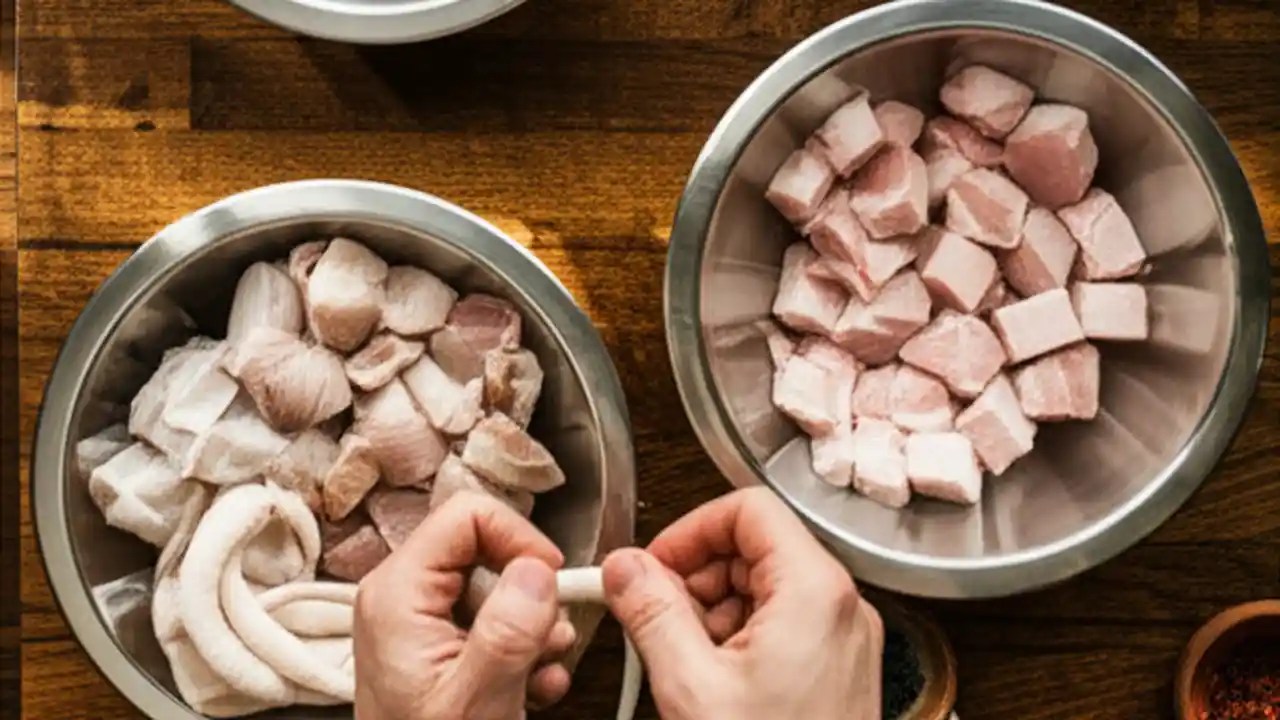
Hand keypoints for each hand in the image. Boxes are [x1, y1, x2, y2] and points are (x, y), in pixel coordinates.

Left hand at [354, 493, 576, 719]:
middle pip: (486, 547)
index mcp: (398, 594)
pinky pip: (493, 620)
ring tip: (542, 670)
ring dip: (534, 627)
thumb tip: (537, 570)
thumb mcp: (476, 703)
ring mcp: (420, 620)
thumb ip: (507, 633)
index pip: (467, 514)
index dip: (519, 538)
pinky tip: (532, 686)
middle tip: (551, 634)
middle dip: (531, 590)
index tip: (553, 579)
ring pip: (497, 585)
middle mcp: (403, 596)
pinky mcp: (438, 644)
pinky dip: (523, 649)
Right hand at [602, 487, 882, 719]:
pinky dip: (736, 639)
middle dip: (696, 575)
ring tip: (679, 657)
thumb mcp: (691, 687)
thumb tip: (625, 568)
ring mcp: (843, 639)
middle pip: (756, 547)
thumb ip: (651, 612)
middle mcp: (840, 606)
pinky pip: (781, 626)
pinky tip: (708, 679)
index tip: (652, 565)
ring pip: (765, 587)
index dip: (691, 529)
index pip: (749, 510)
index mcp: (813, 592)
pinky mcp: (837, 670)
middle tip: (653, 613)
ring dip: (712, 610)